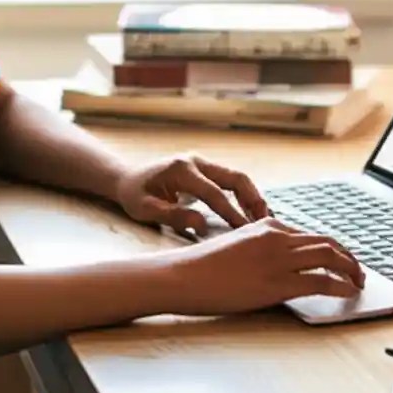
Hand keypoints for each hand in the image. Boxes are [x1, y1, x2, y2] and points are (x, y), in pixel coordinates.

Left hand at [115, 152, 268, 233]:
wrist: (128, 177)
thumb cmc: (134, 195)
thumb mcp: (145, 209)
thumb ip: (173, 216)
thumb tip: (202, 225)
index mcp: (182, 170)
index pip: (215, 193)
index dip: (231, 213)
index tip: (245, 231)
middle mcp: (197, 161)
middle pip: (236, 177)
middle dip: (253, 200)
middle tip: (264, 223)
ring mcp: (203, 163)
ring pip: (237, 178)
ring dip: (252, 197)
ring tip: (263, 221)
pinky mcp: (206, 169)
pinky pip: (231, 181)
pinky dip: (244, 196)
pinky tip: (251, 213)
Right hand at [158, 217, 364, 314]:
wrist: (183, 275)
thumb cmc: (202, 265)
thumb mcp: (236, 244)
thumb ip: (261, 247)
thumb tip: (281, 263)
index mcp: (267, 224)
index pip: (310, 234)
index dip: (331, 249)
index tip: (339, 260)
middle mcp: (277, 236)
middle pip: (327, 241)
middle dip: (348, 257)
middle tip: (356, 271)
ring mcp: (279, 258)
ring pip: (331, 257)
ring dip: (351, 270)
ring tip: (358, 282)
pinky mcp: (278, 282)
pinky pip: (322, 282)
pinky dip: (342, 286)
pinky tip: (348, 293)